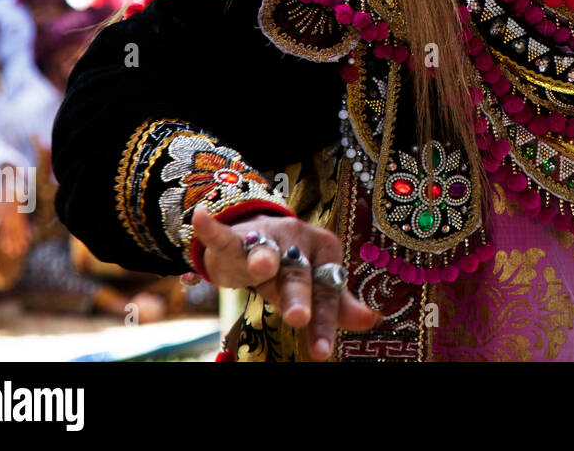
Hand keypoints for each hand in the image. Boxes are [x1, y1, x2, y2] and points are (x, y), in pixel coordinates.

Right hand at [193, 205, 380, 360]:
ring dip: (263, 257)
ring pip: (265, 252)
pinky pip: (223, 235)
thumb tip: (372, 321)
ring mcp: (267, 236)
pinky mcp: (236, 236)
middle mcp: (299, 241)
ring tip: (261, 266)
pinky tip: (201, 219)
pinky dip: (211, 229)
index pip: (325, 294)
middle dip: (297, 297)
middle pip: (298, 275)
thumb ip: (338, 304)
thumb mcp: (315, 284)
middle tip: (298, 318)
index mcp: (324, 252)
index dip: (323, 324)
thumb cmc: (292, 268)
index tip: (321, 353)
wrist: (260, 234)